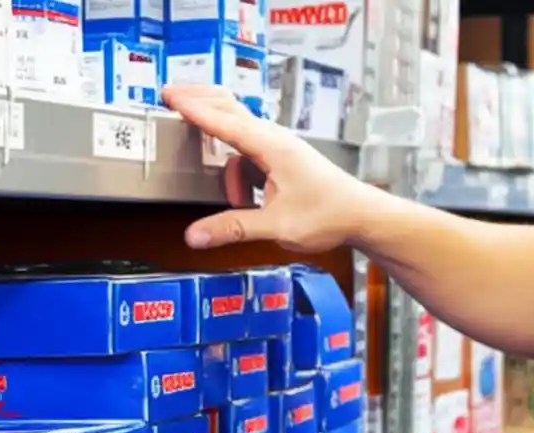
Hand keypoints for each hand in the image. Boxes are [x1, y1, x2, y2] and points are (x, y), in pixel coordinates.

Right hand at [163, 85, 377, 251]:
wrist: (362, 216)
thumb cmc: (330, 215)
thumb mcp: (277, 226)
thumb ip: (234, 228)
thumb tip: (195, 235)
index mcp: (273, 147)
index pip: (225, 122)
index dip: (195, 110)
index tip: (171, 97)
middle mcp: (275, 140)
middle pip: (230, 110)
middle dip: (200, 101)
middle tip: (170, 95)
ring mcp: (279, 148)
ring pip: (239, 135)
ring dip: (225, 160)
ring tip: (234, 198)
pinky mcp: (282, 160)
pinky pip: (249, 156)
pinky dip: (237, 173)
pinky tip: (244, 202)